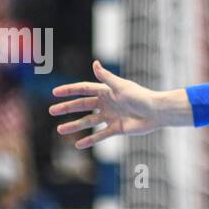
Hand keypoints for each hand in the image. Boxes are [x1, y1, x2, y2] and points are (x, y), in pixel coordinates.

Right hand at [49, 59, 166, 148]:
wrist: (156, 113)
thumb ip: (106, 77)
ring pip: (88, 121)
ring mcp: (111, 116)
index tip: (54, 92)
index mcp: (106, 91)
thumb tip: (95, 63)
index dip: (69, 90)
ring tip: (60, 130)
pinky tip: (78, 145)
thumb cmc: (140, 97)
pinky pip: (100, 135)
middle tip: (52, 111)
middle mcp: (107, 103)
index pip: (84, 89)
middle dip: (67, 108)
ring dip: (74, 126)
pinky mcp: (117, 129)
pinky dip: (90, 140)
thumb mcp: (121, 87)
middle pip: (82, 105)